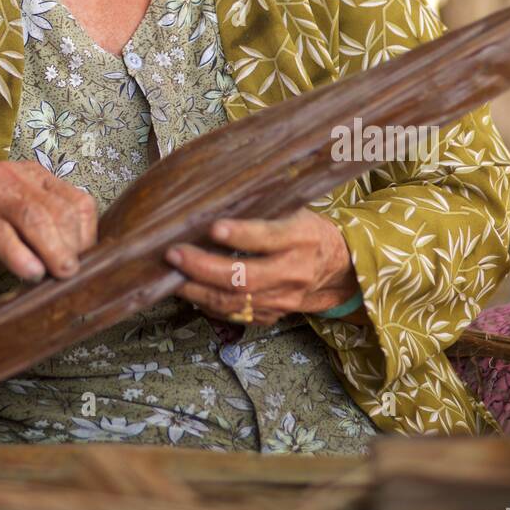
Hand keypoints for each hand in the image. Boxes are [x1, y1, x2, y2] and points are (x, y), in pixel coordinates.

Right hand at [0, 159, 97, 308]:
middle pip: (59, 210)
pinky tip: (30, 273)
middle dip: (72, 246)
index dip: (87, 235)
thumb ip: (49, 237)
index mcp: (31, 175)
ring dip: (53, 250)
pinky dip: (19, 256)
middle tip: (74, 275)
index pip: (77, 201)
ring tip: (60, 274)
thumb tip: (86, 264)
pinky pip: (0, 234)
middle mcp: (12, 175)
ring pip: (35, 218)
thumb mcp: (19, 231)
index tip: (86, 263)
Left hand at [164, 207, 363, 326]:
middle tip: (175, 254)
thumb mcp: (295, 208)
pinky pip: (235, 315)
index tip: (213, 227)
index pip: (268, 238)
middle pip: (245, 278)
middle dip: (204, 268)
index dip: (240, 235)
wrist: (337, 269)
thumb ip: (264, 206)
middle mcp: (293, 272)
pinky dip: (208, 305)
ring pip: (235, 302)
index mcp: (301, 238)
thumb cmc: (307, 230)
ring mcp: (283, 299)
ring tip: (172, 276)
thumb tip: (217, 194)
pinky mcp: (272, 315)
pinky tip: (190, 291)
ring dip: (198, 290)